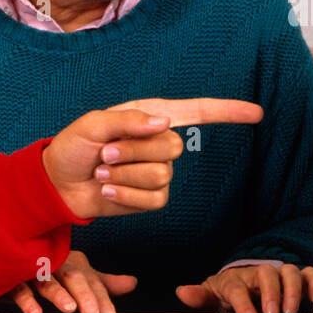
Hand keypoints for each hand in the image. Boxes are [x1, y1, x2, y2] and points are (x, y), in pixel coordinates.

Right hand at [9, 250, 136, 312]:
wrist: (9, 253)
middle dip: (84, 295)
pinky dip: (27, 299)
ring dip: (58, 294)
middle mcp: (55, 264)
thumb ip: (101, 282)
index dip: (102, 298)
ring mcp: (33, 269)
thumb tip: (131, 283)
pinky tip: (34, 311)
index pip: (91, 280)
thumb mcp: (75, 273)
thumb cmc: (44, 265)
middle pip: (73, 277)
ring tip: (69, 308)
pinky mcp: (12, 276)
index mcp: (72, 263)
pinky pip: (19, 287)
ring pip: (47, 280)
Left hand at [41, 98, 262, 220]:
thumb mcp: (92, 124)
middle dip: (133, 152)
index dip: (227, 112)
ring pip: (162, 176)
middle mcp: (157, 143)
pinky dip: (126, 196)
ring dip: (126, 175)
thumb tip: (164, 123)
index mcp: (148, 117)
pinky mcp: (149, 198)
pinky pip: (153, 200)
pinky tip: (109, 190)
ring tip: (104, 171)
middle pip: (172, 148)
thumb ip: (128, 120)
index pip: (196, 112)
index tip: (256, 113)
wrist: (57, 184)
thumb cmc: (72, 148)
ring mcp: (155, 172)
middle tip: (105, 153)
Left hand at [176, 264, 312, 312]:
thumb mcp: (212, 295)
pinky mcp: (296, 280)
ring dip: (292, 291)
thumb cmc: (229, 290)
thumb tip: (183, 293)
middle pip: (267, 274)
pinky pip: (309, 275)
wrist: (244, 281)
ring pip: (289, 272)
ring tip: (291, 311)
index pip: (238, 287)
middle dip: (272, 294)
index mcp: (236, 279)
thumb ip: (199, 297)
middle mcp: (258, 274)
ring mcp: (278, 275)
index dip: (243, 302)